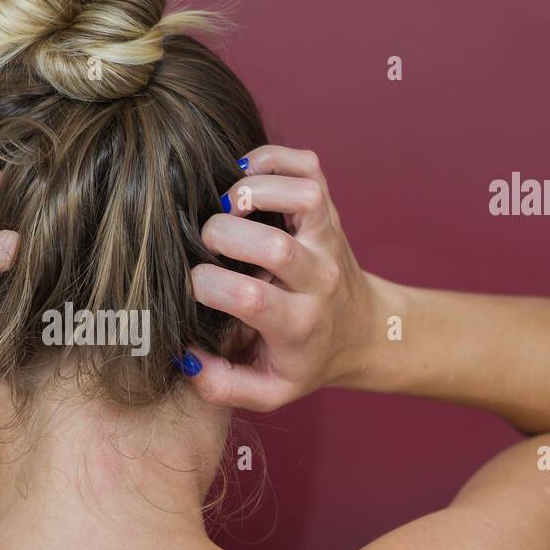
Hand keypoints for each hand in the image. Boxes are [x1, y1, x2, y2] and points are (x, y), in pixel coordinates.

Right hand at [186, 145, 378, 410]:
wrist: (364, 332)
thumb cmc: (305, 360)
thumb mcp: (267, 391)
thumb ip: (220, 385)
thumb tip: (184, 355)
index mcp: (298, 324)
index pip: (249, 297)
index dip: (206, 285)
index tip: (193, 286)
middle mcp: (317, 278)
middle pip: (273, 246)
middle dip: (222, 235)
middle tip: (206, 242)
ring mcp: (327, 238)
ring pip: (302, 194)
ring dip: (254, 190)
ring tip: (227, 204)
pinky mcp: (329, 210)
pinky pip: (309, 167)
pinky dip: (273, 159)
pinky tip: (247, 177)